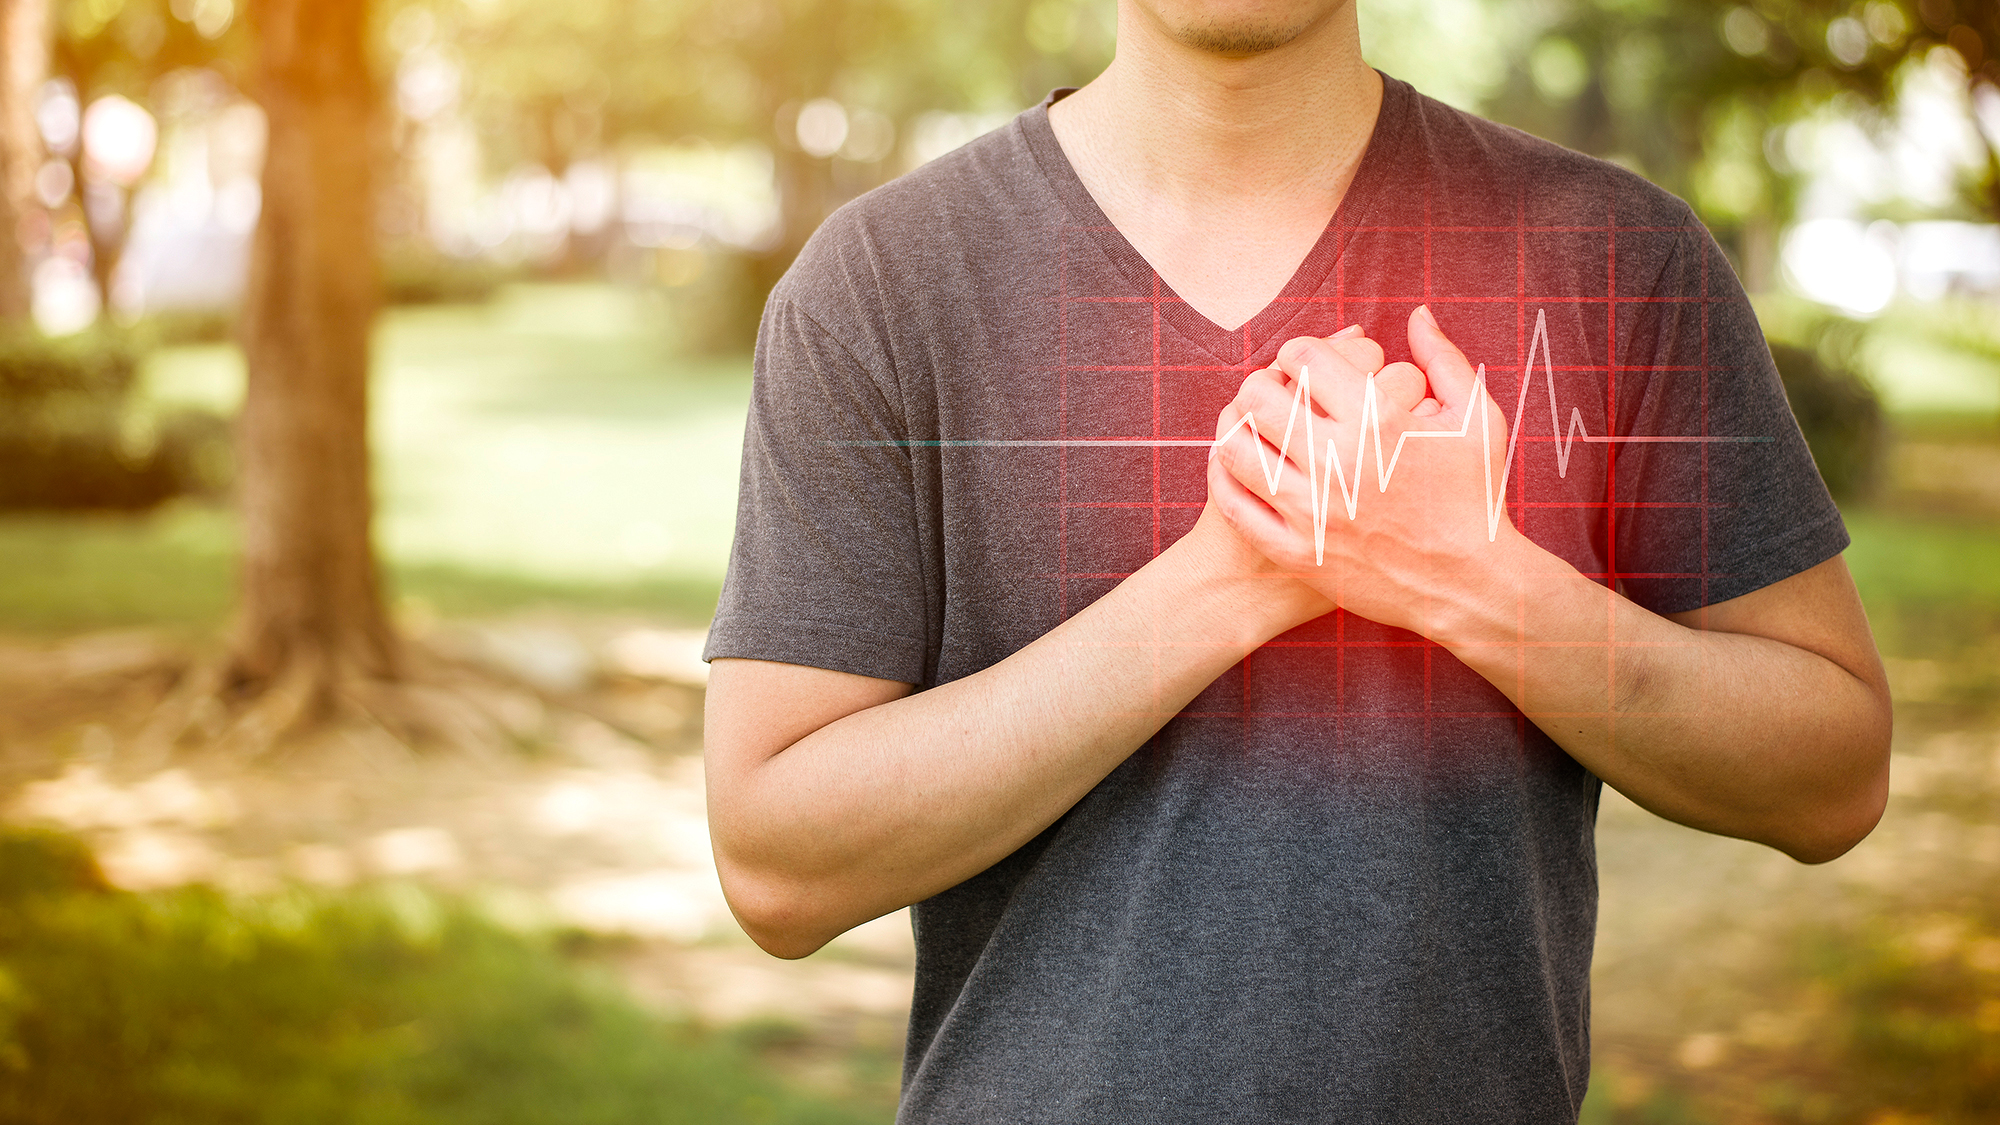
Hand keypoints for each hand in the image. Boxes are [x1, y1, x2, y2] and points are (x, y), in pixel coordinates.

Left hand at [1207, 305, 1521, 637]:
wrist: (1469, 585)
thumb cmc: (1476, 498)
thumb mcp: (1476, 420)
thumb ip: (1444, 360)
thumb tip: (1416, 314)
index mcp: (1378, 421)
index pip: (1304, 359)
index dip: (1296, 350)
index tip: (1301, 361)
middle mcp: (1338, 462)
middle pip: (1258, 397)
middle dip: (1258, 382)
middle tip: (1267, 389)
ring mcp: (1312, 511)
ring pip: (1236, 449)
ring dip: (1232, 426)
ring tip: (1246, 423)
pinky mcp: (1297, 552)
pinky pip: (1236, 507)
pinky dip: (1223, 478)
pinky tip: (1234, 466)